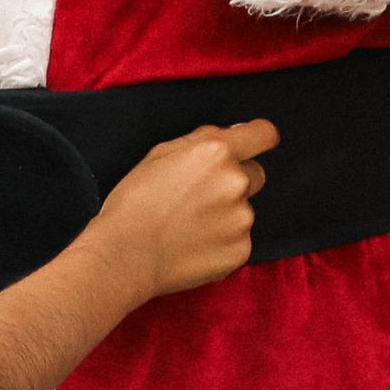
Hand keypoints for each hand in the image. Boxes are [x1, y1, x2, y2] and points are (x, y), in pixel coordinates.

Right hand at [87, 116, 275, 296]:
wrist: (125, 255)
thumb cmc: (135, 202)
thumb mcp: (161, 154)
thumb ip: (202, 140)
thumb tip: (233, 134)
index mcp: (216, 152)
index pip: (264, 135)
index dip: (259, 138)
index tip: (255, 144)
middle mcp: (236, 182)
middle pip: (255, 174)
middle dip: (235, 181)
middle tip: (199, 197)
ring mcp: (241, 219)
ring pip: (244, 210)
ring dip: (226, 215)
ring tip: (188, 226)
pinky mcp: (240, 251)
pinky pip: (239, 240)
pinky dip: (222, 242)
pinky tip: (194, 245)